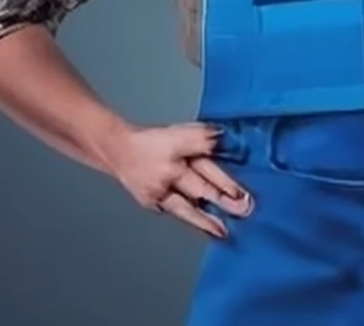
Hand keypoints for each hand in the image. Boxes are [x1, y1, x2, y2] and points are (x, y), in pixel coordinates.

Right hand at [102, 122, 252, 239]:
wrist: (119, 151)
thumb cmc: (154, 141)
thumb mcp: (180, 132)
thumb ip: (203, 137)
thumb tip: (225, 141)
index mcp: (177, 148)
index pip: (206, 162)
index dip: (224, 177)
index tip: (241, 191)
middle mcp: (169, 173)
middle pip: (200, 187)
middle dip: (222, 199)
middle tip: (243, 209)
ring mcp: (159, 191)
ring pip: (186, 208)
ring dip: (206, 220)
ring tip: (223, 232)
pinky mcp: (152, 203)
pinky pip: (175, 212)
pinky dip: (191, 219)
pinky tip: (206, 227)